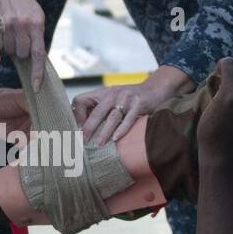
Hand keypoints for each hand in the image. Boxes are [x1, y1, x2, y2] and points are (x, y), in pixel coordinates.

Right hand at [0, 0, 46, 90]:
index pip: (38, 53)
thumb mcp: (38, 19)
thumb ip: (37, 40)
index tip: (37, 87)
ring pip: (8, 50)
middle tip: (20, 38)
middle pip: (21, 54)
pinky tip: (2, 31)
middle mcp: (22, 23)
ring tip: (11, 32)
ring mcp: (7, 23)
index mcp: (36, 24)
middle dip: (21, 51)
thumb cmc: (27, 8)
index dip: (37, 72)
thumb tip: (35, 65)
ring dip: (10, 46)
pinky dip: (0, 42)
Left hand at [73, 67, 194, 144]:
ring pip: (112, 117)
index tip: (77, 129)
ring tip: (99, 144)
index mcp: (102, 93)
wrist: (154, 89)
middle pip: (97, 112)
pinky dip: (122, 129)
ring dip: (104, 132)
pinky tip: (116, 139)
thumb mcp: (112, 99)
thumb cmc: (130, 98)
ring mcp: (126, 98)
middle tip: (83, 141)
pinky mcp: (139, 104)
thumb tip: (81, 128)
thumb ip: (98, 109)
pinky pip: (129, 119)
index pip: (81, 100)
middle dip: (89, 128)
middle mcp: (113, 94)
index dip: (77, 115)